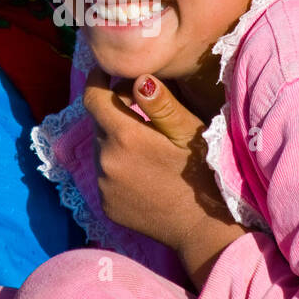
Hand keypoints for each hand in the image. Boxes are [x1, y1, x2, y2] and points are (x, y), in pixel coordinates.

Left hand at [83, 68, 245, 286]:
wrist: (204, 227)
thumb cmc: (204, 172)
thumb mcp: (189, 132)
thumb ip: (161, 104)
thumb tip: (138, 77)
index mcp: (125, 137)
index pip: (93, 98)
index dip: (97, 79)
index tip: (107, 71)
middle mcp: (106, 161)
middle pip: (99, 123)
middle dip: (114, 110)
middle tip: (140, 107)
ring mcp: (103, 186)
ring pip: (102, 149)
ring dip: (116, 140)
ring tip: (147, 145)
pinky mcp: (106, 205)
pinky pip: (105, 175)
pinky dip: (118, 166)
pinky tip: (144, 172)